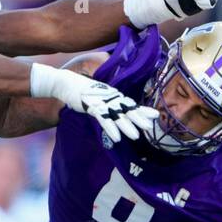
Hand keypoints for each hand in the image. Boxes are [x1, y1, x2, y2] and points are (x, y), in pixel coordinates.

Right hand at [30, 64, 158, 142]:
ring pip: (117, 115)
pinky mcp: (91, 105)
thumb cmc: (82, 91)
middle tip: (150, 127)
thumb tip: (116, 113)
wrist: (65, 83)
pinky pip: (103, 119)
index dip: (142, 110)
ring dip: (127, 126)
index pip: (130, 104)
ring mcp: (101, 101)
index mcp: (113, 96)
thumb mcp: (98, 98)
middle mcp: (110, 97)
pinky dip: (110, 128)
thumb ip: (108, 105)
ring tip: (135, 136)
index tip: (155, 116)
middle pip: (127, 109)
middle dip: (139, 118)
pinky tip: (116, 138)